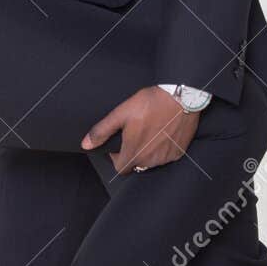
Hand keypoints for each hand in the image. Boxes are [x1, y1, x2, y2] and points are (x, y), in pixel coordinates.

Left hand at [81, 85, 200, 175]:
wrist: (181, 97)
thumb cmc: (150, 103)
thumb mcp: (121, 114)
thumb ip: (101, 131)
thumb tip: (85, 144)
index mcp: (134, 153)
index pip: (120, 169)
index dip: (117, 158)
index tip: (120, 145)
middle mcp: (150, 160)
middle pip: (136, 165)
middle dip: (133, 154)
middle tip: (135, 135)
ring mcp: (165, 158)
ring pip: (152, 162)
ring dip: (148, 152)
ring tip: (149, 132)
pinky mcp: (178, 153)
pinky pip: (166, 157)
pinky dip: (162, 149)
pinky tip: (162, 133)